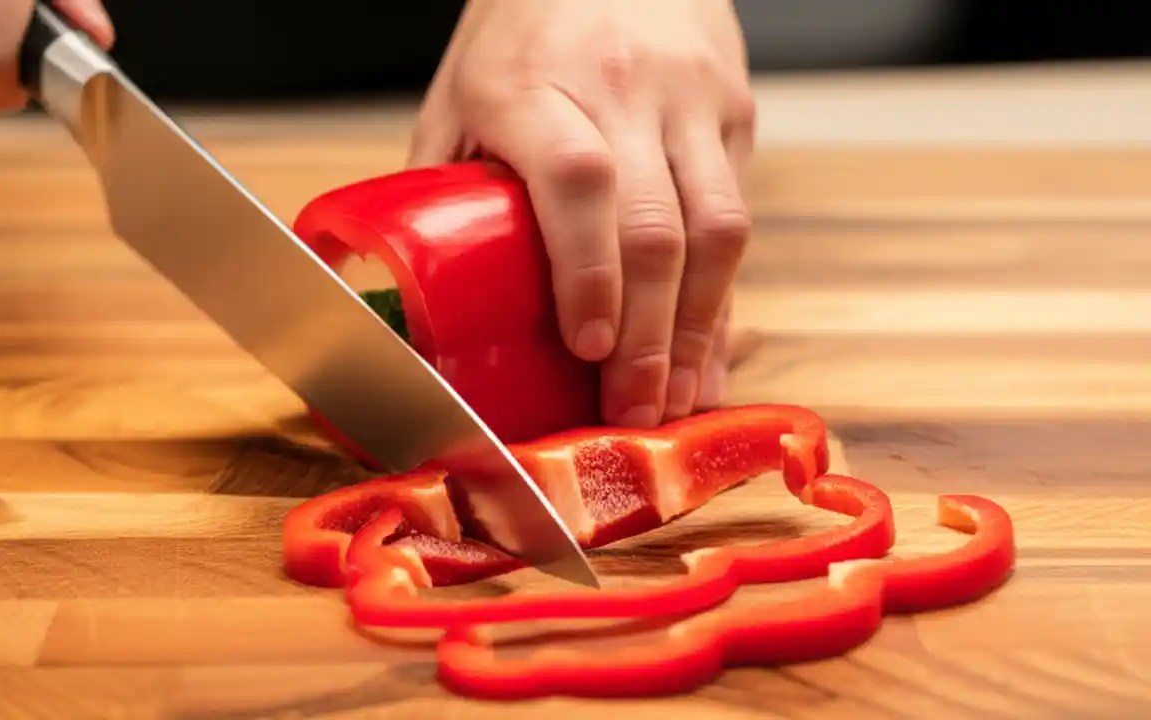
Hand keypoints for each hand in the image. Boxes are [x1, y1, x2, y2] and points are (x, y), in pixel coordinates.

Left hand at [410, 0, 753, 427]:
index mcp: (534, 87)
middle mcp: (623, 91)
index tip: (588, 348)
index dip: (589, 272)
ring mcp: (691, 100)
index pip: (578, 181)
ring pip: (718, 230)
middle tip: (634, 413)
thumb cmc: (520, 32)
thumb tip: (421, 300)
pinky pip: (741, 217)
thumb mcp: (460, 97)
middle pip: (657, 227)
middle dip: (650, 338)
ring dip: (698, 330)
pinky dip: (725, 297)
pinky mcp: (734, 112)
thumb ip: (445, 190)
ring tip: (677, 400)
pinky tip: (708, 350)